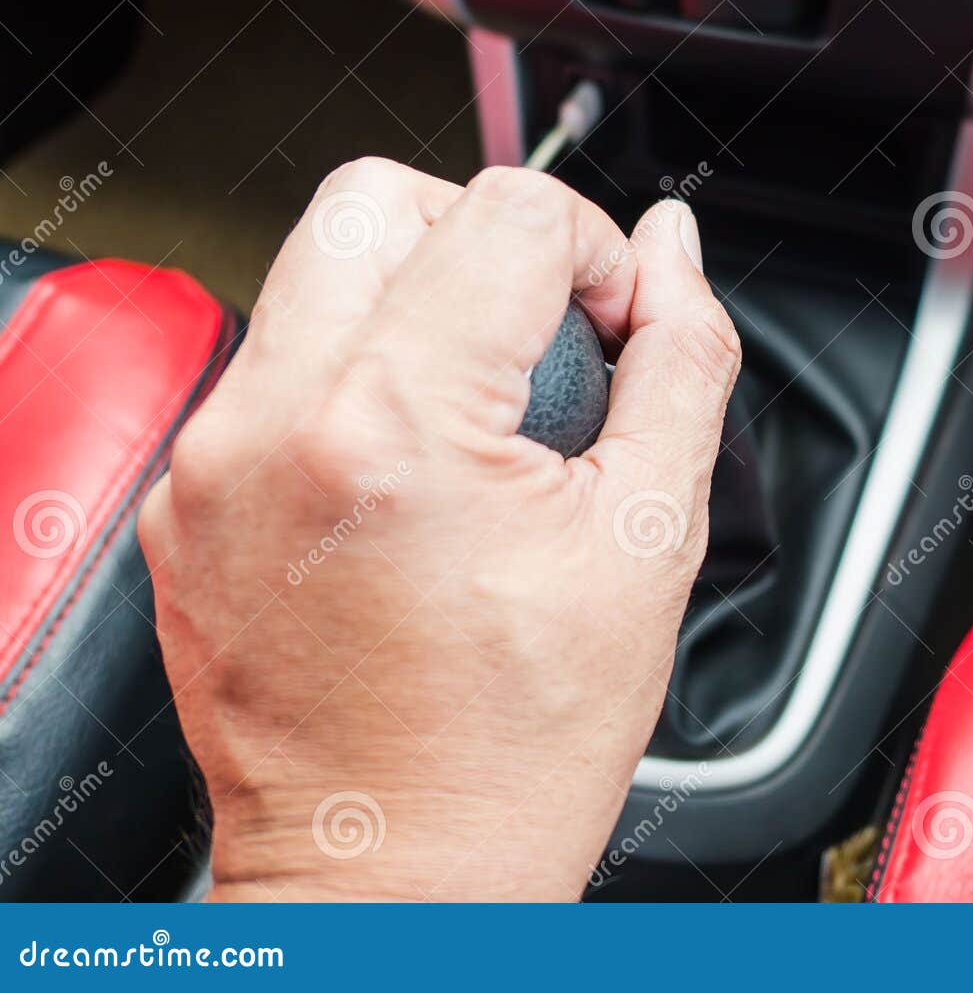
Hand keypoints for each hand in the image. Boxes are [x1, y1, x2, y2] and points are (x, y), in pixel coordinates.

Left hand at [137, 158, 738, 900]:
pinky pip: (274, 364)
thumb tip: (676, 255)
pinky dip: (354, 374)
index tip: (617, 323)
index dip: (598, 251)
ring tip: (482, 411)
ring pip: (316, 270)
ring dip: (416, 300)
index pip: (508, 213)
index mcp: (397, 422)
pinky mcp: (188, 499)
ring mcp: (211, 461)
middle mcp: (273, 422)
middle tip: (544, 333)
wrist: (394, 877)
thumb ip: (681, 360)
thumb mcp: (646, 535)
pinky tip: (413, 471)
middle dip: (487, 237)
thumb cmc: (516, 747)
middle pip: (381, 197)